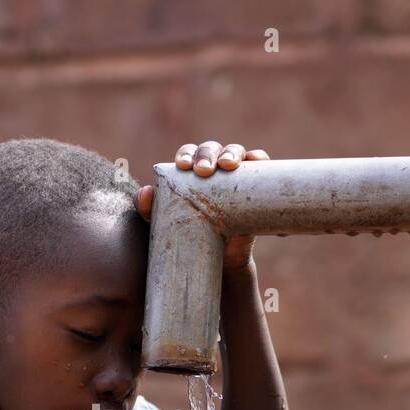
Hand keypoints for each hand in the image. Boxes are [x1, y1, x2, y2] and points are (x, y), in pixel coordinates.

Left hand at [135, 141, 270, 272]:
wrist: (219, 260)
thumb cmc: (189, 236)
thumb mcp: (165, 225)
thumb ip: (149, 209)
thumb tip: (146, 192)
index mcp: (192, 171)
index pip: (190, 153)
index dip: (188, 154)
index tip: (184, 166)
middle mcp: (215, 168)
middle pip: (213, 149)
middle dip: (208, 154)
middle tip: (204, 170)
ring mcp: (237, 175)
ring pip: (238, 152)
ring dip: (234, 153)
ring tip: (230, 165)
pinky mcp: (257, 186)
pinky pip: (263, 167)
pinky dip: (263, 162)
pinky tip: (260, 164)